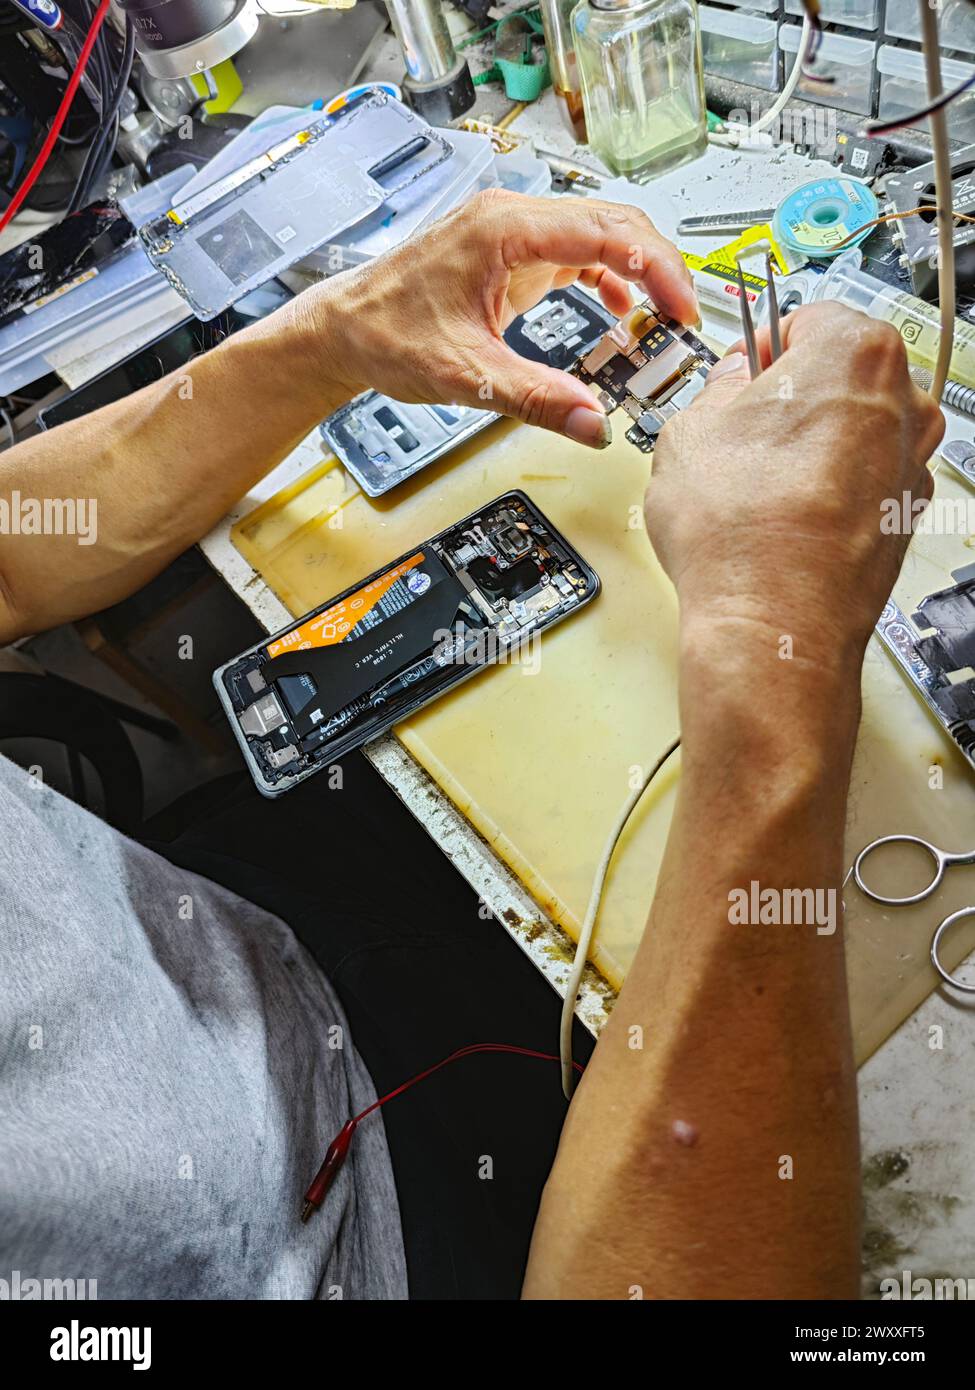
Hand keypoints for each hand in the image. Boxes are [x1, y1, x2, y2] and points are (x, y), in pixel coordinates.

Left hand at [302, 189, 697, 448]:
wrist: (341, 331)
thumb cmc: (383, 334)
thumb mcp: (466, 376)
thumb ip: (537, 399)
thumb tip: (592, 423)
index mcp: (502, 230)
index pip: (605, 232)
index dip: (655, 269)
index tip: (682, 308)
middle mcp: (509, 220)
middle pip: (612, 222)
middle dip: (657, 267)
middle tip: (685, 316)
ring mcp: (510, 234)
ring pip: (598, 234)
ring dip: (636, 272)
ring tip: (663, 317)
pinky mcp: (508, 255)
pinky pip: (575, 254)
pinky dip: (606, 278)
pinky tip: (620, 311)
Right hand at [645, 302, 944, 658]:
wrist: (774, 622)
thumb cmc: (741, 531)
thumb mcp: (689, 432)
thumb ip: (715, 390)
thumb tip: (729, 387)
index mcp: (855, 351)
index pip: (808, 316)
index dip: (762, 344)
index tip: (741, 369)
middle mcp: (903, 399)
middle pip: (842, 373)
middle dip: (792, 394)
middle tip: (742, 426)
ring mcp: (913, 461)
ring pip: (856, 429)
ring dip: (812, 443)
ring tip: (756, 480)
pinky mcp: (908, 514)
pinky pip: (864, 480)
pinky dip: (830, 488)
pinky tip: (784, 514)